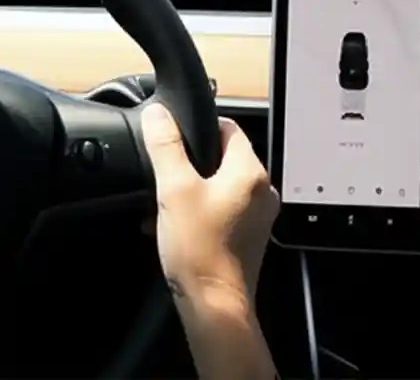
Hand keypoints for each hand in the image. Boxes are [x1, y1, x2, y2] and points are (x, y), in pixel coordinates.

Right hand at [141, 104, 278, 308]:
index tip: (173, 141)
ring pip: (219, 186)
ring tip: (164, 207)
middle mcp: (262, 190)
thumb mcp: (173, 189)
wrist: (213, 305)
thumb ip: (166, 146)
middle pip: (222, 159)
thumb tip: (158, 114)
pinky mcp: (248, 237)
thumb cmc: (199, 249)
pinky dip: (199, 212)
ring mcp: (258, 216)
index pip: (228, 127)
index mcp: (250, 171)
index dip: (198, 129)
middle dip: (189, 166)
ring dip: (190, 192)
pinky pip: (222, 210)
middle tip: (164, 179)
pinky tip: (174, 227)